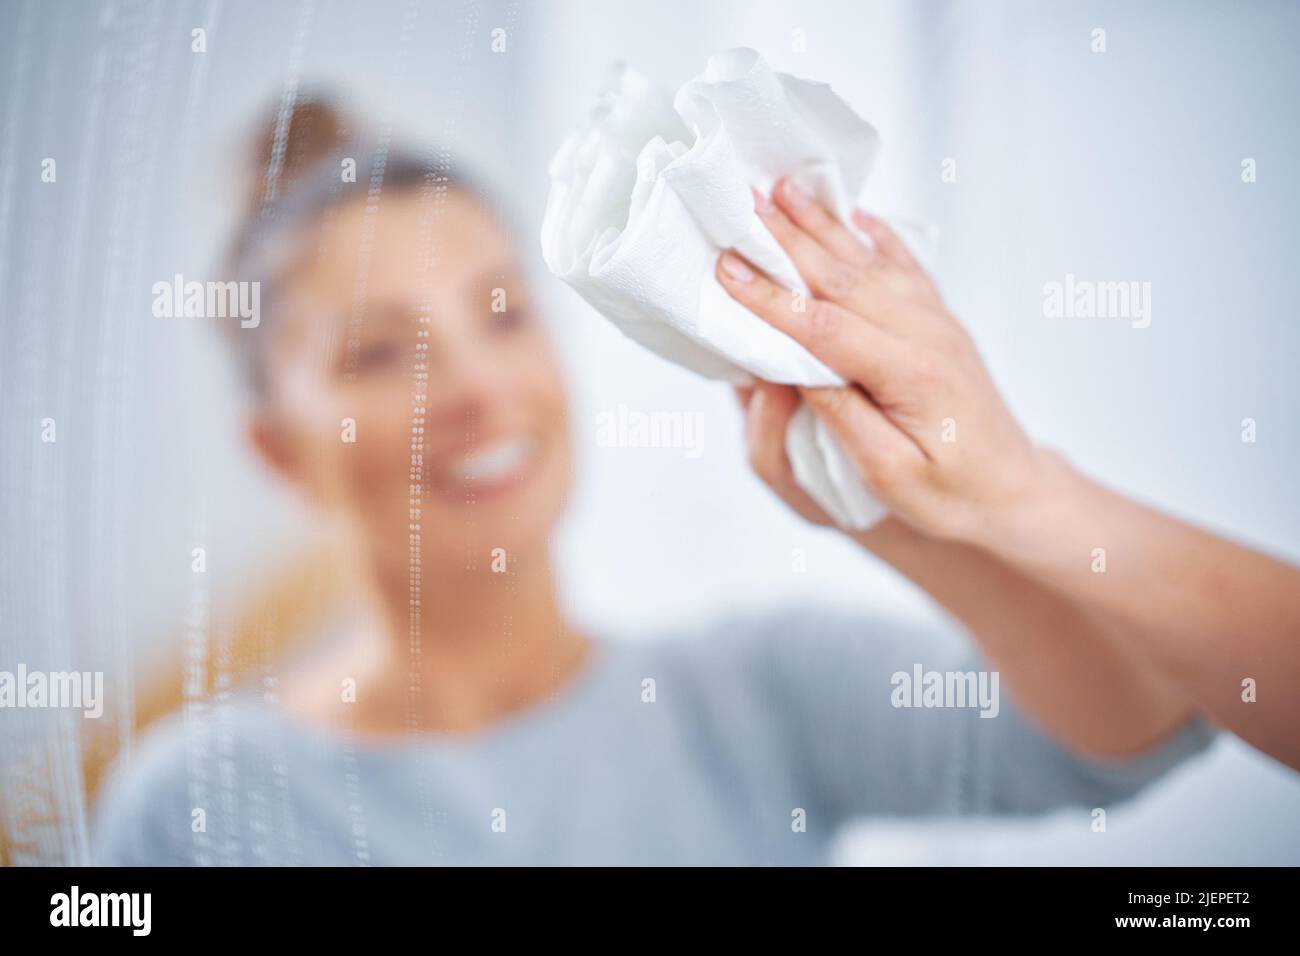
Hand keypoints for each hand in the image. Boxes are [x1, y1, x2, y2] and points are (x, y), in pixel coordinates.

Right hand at [720, 179, 1046, 545]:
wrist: (1014, 493)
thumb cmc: (951, 497)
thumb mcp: (891, 475)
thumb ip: (844, 418)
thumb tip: (795, 370)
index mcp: (912, 376)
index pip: (826, 328)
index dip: (772, 298)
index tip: (728, 270)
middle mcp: (927, 335)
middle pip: (844, 278)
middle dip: (788, 240)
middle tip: (743, 205)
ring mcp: (937, 322)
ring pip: (868, 262)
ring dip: (823, 224)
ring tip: (784, 188)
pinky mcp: (940, 321)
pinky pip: (902, 264)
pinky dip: (873, 233)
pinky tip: (852, 211)